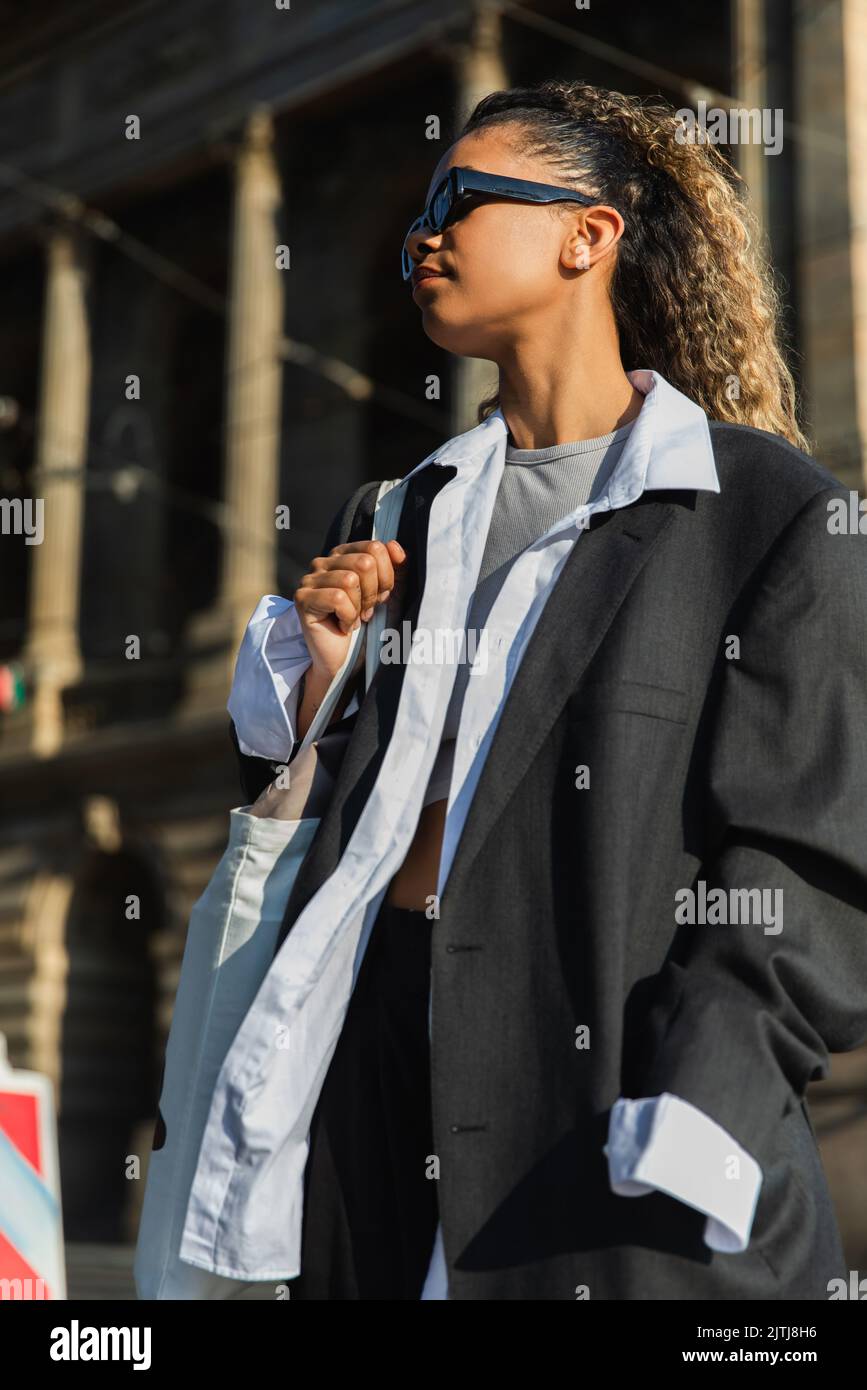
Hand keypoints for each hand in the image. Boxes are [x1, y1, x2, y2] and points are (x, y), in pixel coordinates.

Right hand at [294, 538, 407, 682]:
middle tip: (365, 611)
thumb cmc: (363, 623)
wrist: (342, 658)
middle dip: (372, 592)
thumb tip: (395, 547)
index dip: (386, 576)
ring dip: (358, 607)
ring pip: (350, 580)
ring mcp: (310, 579)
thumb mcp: (386, 593)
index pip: (375, 547)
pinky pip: (338, 598)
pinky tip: (343, 626)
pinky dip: (348, 617)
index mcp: (343, 554)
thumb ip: (395, 568)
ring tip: (353, 618)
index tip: (379, 596)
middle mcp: (323, 561)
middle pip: (364, 562)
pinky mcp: (303, 598)